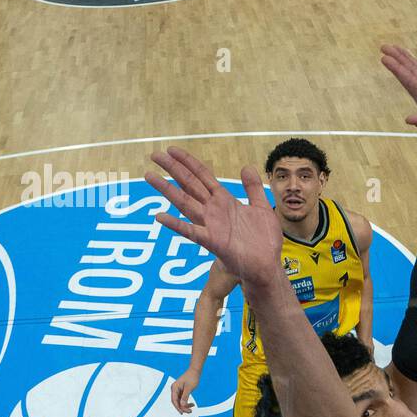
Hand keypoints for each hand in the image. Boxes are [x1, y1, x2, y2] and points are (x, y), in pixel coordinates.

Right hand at [144, 147, 282, 286]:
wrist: (267, 266)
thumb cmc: (263, 241)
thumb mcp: (261, 208)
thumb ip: (253, 188)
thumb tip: (246, 167)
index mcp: (224, 201)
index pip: (202, 176)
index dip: (188, 162)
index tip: (172, 150)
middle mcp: (213, 210)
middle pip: (189, 184)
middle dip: (172, 168)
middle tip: (154, 155)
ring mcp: (211, 225)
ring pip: (184, 202)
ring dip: (167, 189)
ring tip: (150, 176)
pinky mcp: (213, 241)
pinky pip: (191, 231)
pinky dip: (176, 224)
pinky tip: (161, 217)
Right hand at [171, 368, 199, 413]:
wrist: (195, 370)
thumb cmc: (192, 377)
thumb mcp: (189, 388)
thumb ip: (185, 397)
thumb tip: (182, 405)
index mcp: (174, 388)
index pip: (174, 400)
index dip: (178, 407)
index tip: (182, 412)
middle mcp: (175, 389)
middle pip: (176, 402)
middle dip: (182, 407)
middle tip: (190, 411)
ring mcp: (178, 390)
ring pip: (180, 401)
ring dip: (185, 405)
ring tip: (192, 407)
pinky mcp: (182, 390)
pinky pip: (182, 399)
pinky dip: (186, 402)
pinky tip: (192, 404)